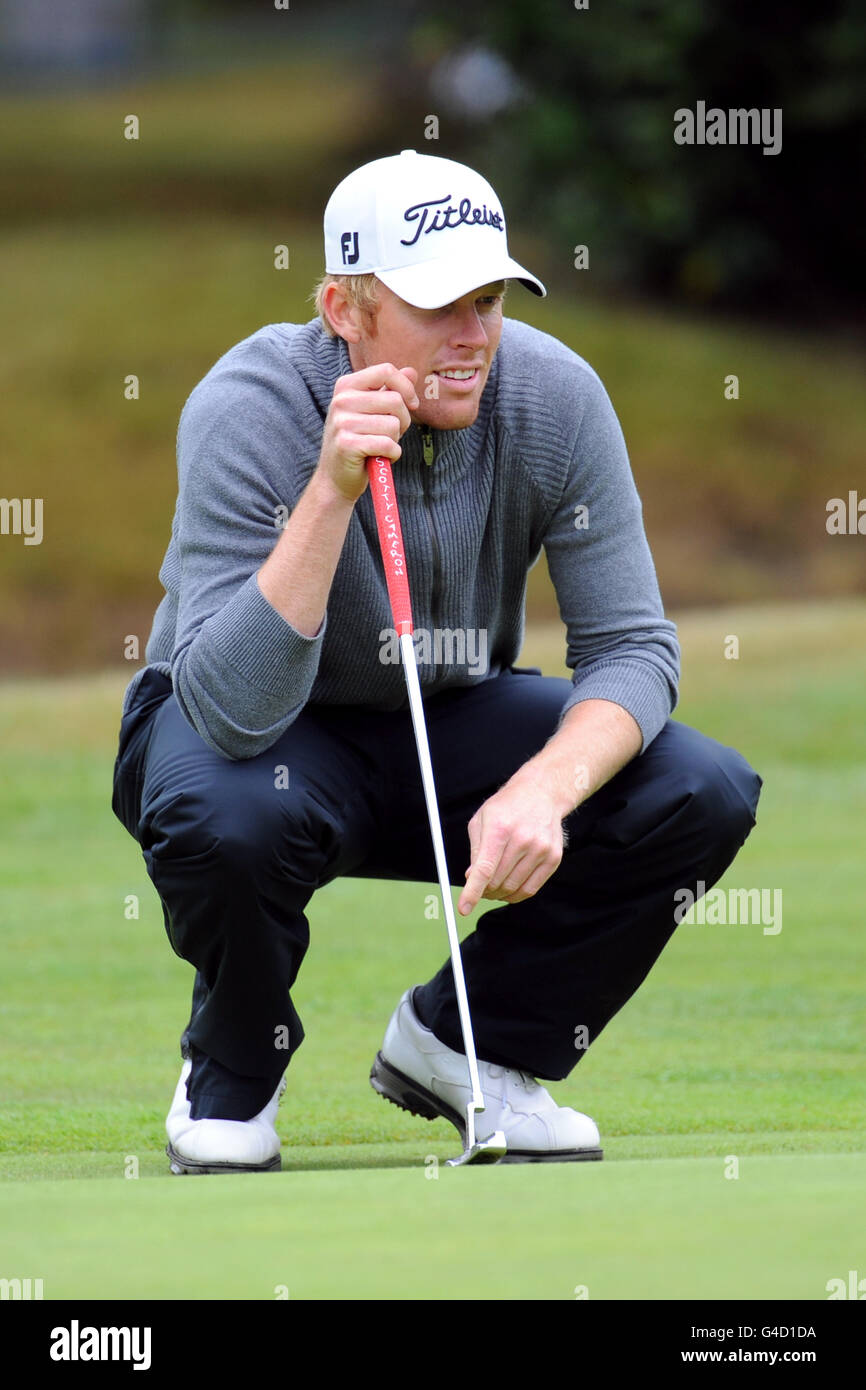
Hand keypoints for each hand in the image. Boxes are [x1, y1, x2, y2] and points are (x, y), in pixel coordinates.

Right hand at [317, 363, 419, 503]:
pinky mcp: (347, 444)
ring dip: (395, 440)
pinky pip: (388, 444)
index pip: (385, 371)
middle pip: (395, 400)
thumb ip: (391, 390)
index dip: (405, 388)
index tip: (412, 405)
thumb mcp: (373, 411)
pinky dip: (392, 454)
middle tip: (391, 434)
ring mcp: (342, 422)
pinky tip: (380, 458)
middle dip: (403, 421)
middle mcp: (341, 400)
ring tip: (380, 446)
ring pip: (393, 424)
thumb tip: (412, 372)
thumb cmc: (359, 441)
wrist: (336, 478)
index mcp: (346, 386)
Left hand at [457, 772, 565, 915]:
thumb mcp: (481, 820)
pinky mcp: (553, 858)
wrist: (541, 793)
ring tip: (494, 885)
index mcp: (500, 828)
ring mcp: (541, 849)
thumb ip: (475, 851)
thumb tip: (471, 879)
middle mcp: (522, 839)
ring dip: (499, 893)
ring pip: (513, 888)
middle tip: (480, 888)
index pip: (484, 869)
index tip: (463, 908)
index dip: (472, 892)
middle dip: (484, 891)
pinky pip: (531, 889)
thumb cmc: (507, 807)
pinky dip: (516, 895)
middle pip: (498, 882)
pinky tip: (509, 888)